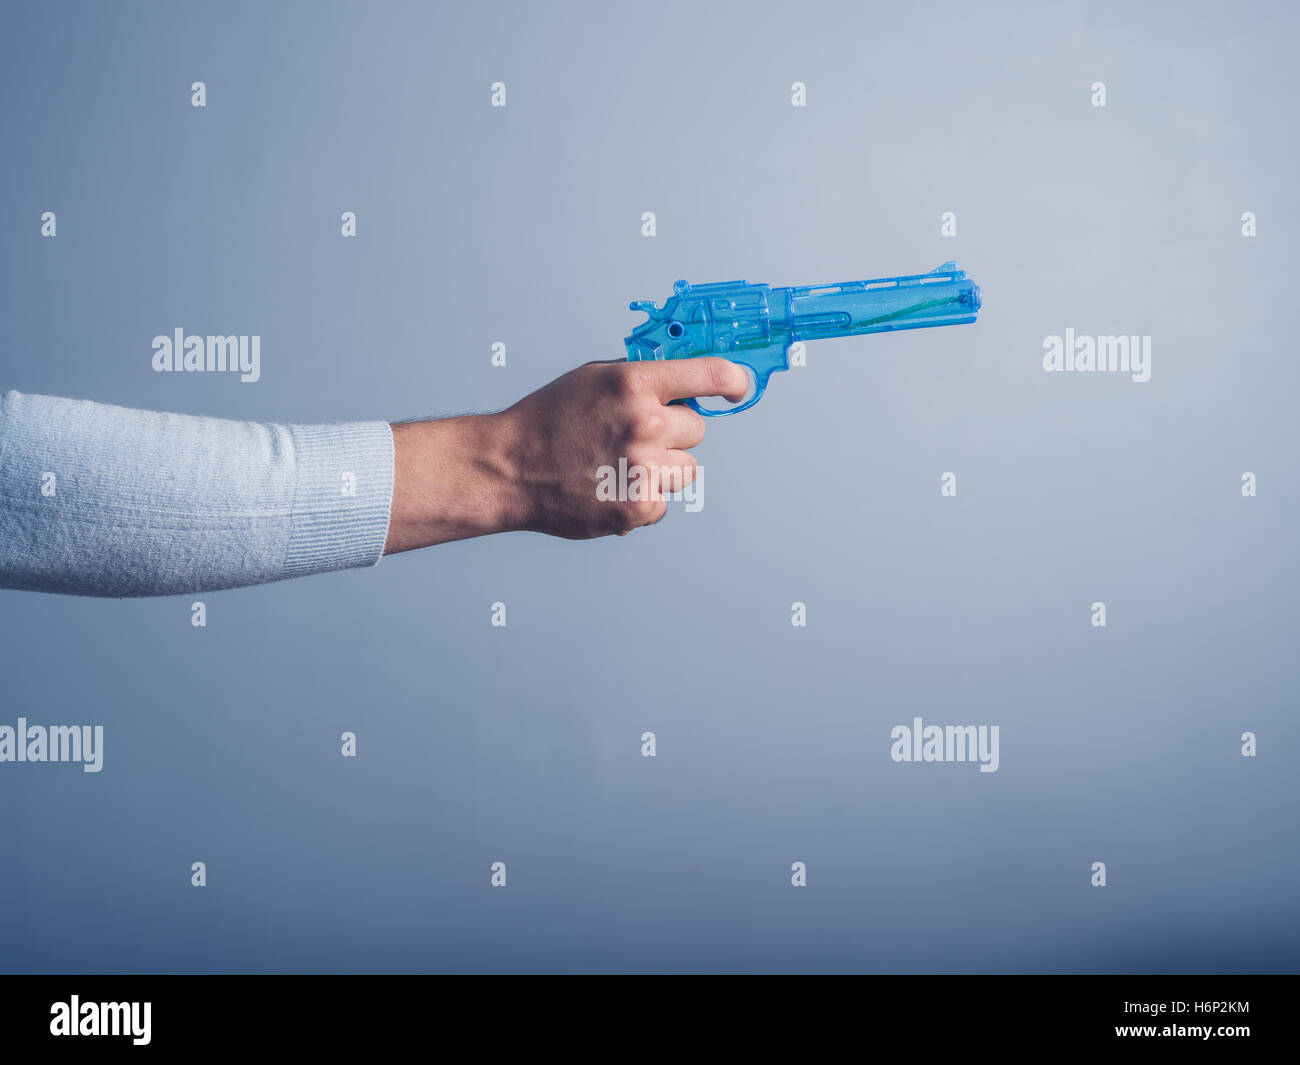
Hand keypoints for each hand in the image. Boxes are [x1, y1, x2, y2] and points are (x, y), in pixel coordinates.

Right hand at [383, 357, 748, 552]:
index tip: (739, 387)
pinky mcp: (639, 506)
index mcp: (634, 384)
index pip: (710, 376)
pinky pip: (666, 499)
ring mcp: (643, 468)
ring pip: (687, 468)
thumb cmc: (548, 420)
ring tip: (620, 464)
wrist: (510, 468)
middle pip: (698, 429)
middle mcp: (644, 424)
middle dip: (674, 432)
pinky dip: (645, 497)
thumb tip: (688, 380)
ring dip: (664, 466)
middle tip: (634, 437)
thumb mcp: (593, 378)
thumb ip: (641, 378)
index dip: (733, 381)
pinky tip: (611, 487)